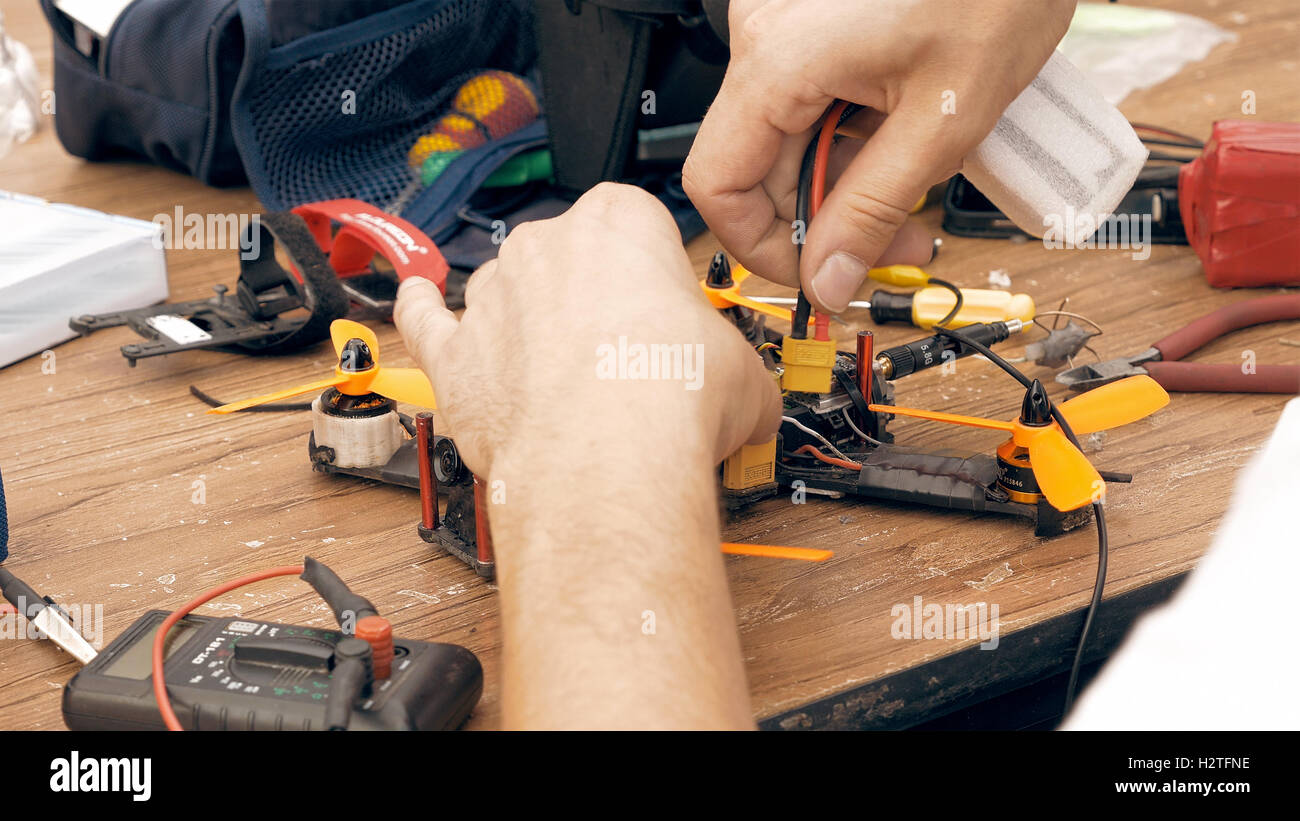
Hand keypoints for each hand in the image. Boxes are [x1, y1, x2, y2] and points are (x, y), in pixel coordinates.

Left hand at [394, 182, 780, 480]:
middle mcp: (547, 245)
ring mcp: (493, 298)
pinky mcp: (455, 355)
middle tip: (627, 366)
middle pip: (569, 263)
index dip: (653, 282)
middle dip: (593, 308)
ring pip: (508, 296)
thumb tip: (744, 397)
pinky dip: (421, 310)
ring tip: (566, 384)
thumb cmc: (671, 396)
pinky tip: (419, 299)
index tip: (667, 320)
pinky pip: (427, 320)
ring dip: (529, 327)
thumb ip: (729, 363)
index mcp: (620, 222)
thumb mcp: (742, 367)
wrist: (611, 456)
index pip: (636, 230)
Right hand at [683, 0, 1075, 312]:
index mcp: (777, 60)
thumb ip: (872, 212)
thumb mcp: (940, 122)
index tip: (815, 273)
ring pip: (785, 142)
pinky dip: (848, 136)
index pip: (717, 185)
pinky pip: (806, 103)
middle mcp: (763, 37)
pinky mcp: (809, 24)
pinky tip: (901, 137)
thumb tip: (827, 280)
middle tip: (892, 247)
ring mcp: (783, 26)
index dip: (761, 246)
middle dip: (823, 221)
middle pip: (756, 168)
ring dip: (843, 182)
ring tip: (913, 191)